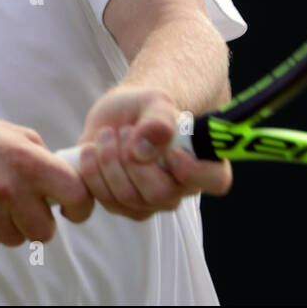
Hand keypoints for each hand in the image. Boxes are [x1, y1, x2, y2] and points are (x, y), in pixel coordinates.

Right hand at [0, 104, 94, 246]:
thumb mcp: (20, 137)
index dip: (81, 207)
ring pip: (17, 239)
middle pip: (45, 231)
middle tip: (29, 206)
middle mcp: (8, 186)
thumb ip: (48, 162)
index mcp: (29, 160)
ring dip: (13, 225)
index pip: (75, 196)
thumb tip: (77, 187)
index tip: (72, 209)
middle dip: (41, 221)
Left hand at [74, 85, 231, 220]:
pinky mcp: (120, 206)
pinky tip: (90, 151)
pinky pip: (103, 201)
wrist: (120, 115)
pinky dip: (91, 173)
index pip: (216, 180)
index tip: (173, 153)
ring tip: (106, 134)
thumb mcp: (155, 101)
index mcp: (201, 162)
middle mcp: (178, 189)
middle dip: (133, 161)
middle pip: (160, 194)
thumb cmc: (146, 109)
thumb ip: (158, 120)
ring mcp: (148, 203)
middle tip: (123, 131)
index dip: (195, 172)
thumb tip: (145, 148)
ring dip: (109, 161)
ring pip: (127, 198)